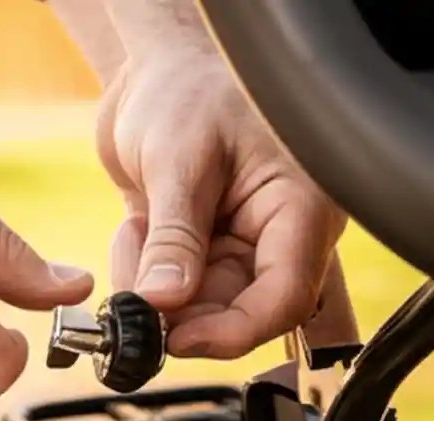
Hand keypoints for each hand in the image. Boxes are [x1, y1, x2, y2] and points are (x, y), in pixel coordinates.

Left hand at [96, 33, 347, 358]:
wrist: (156, 68)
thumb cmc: (187, 88)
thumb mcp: (178, 160)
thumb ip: (174, 237)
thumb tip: (164, 303)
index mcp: (300, 208)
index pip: (284, 296)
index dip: (234, 330)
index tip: (179, 340)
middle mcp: (277, 235)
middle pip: (241, 311)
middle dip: (182, 310)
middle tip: (134, 298)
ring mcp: (239, 246)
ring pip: (201, 308)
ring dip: (155, 289)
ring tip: (134, 232)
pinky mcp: (203, 252)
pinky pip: (173, 291)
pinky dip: (143, 275)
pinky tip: (134, 229)